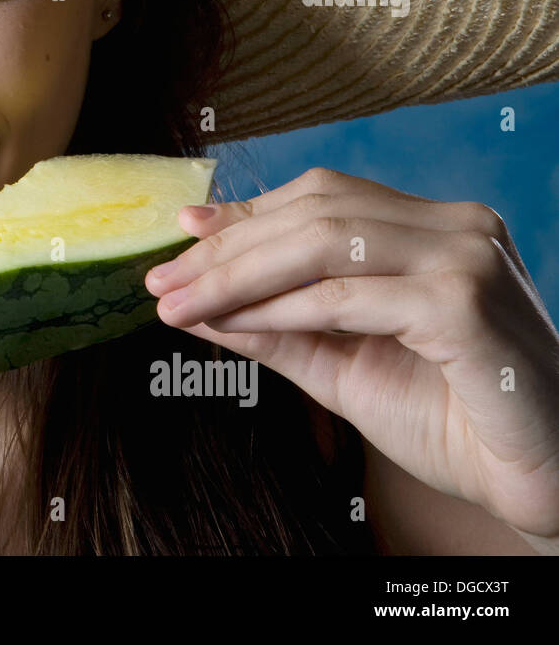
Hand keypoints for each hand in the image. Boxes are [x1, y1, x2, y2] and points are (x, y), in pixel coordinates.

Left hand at [143, 167, 558, 539]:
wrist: (540, 482)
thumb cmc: (449, 420)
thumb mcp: (340, 364)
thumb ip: (276, 326)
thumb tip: (197, 299)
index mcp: (434, 227)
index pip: (321, 199)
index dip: (245, 215)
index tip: (181, 234)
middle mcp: (456, 227)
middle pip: (314, 211)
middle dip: (226, 247)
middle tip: (161, 279)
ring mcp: (466, 259)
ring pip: (324, 242)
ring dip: (238, 274)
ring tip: (181, 303)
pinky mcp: (464, 303)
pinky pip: (346, 297)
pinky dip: (281, 309)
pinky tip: (234, 324)